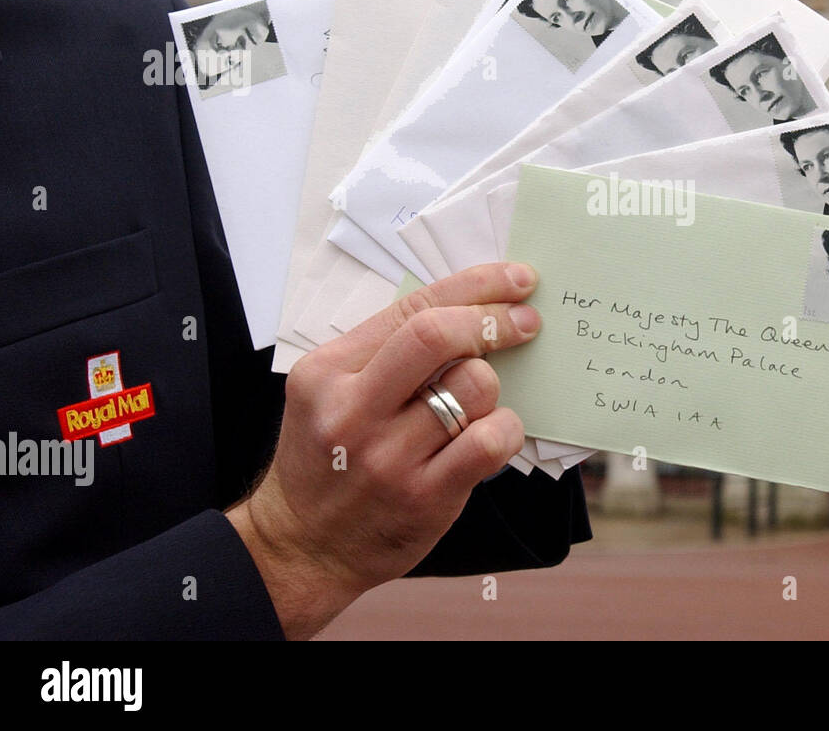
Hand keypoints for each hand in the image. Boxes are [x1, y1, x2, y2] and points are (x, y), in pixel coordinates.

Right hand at [227, 262, 540, 639]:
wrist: (303, 547)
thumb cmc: (327, 460)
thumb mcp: (330, 393)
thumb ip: (386, 352)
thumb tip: (470, 308)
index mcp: (328, 370)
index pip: (412, 307)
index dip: (475, 286)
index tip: (517, 280)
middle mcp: (353, 409)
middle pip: (437, 336)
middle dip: (493, 320)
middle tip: (526, 322)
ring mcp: (388, 456)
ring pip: (473, 387)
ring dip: (493, 385)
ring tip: (480, 403)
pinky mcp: (423, 496)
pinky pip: (488, 442)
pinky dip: (505, 428)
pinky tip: (493, 433)